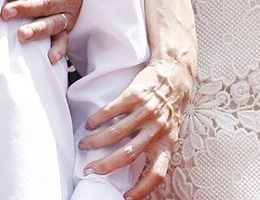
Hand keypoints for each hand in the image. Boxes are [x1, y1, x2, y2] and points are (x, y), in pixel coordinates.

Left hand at [2, 0, 84, 63]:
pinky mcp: (72, 24)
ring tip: (21, 35)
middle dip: (26, 8)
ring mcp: (73, 11)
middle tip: (6, 12)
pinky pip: (65, 37)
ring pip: (54, 22)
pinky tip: (50, 59)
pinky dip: (59, 48)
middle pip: (47, 3)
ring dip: (38, 29)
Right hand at [80, 57, 193, 198]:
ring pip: (116, 133)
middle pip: (128, 155)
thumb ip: (156, 147)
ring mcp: (146, 112)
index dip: (142, 189)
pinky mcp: (135, 95)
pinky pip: (112, 110)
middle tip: (90, 170)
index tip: (126, 198)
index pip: (157, 173)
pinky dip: (97, 119)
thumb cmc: (171, 105)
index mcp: (167, 142)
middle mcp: (156, 129)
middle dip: (105, 166)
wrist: (174, 72)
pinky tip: (89, 124)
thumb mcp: (171, 130)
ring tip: (84, 144)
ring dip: (96, 142)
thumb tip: (136, 170)